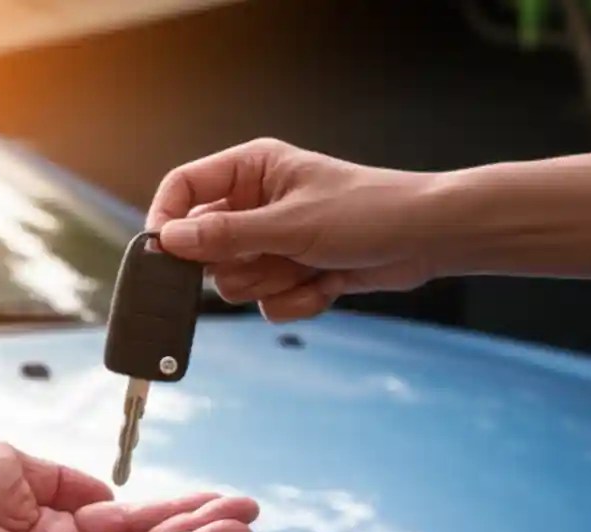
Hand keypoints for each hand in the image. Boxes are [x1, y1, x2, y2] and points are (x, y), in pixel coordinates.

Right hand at [147, 138, 447, 321]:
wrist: (426, 240)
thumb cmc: (369, 211)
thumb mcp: (291, 224)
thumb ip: (225, 234)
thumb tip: (169, 240)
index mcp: (250, 170)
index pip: (183, 188)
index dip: (168, 220)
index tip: (164, 255)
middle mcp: (255, 204)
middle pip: (205, 248)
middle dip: (240, 263)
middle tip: (274, 257)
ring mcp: (273, 241)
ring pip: (234, 282)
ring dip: (271, 284)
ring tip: (310, 268)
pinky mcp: (291, 273)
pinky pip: (266, 302)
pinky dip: (295, 300)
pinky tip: (326, 284)